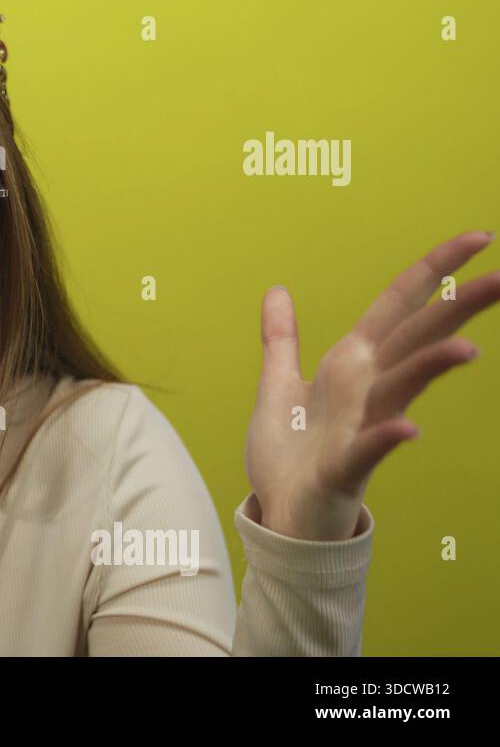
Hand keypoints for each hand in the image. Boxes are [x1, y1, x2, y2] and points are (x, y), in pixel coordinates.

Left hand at [245, 230, 497, 539]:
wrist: (281, 515)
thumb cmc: (288, 454)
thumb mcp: (277, 385)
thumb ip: (281, 338)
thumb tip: (278, 290)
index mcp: (350, 365)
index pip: (399, 308)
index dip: (432, 271)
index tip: (476, 239)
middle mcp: (364, 391)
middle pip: (416, 340)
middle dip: (456, 309)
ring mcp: (360, 428)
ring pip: (400, 390)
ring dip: (430, 368)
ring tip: (466, 348)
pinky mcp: (344, 467)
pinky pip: (368, 449)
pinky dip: (386, 437)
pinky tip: (407, 427)